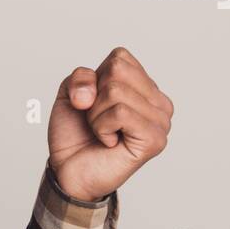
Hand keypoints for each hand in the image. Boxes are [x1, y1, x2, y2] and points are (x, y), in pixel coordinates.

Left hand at [47, 47, 172, 201]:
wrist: (68, 170)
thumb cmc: (75, 134)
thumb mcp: (70, 94)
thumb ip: (80, 76)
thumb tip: (91, 93)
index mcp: (145, 87)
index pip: (119, 58)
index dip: (94, 80)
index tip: (93, 104)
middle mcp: (159, 102)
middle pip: (117, 71)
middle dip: (94, 97)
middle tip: (96, 122)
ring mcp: (161, 122)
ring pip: (116, 92)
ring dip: (96, 115)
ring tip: (102, 133)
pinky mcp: (155, 140)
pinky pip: (120, 113)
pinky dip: (102, 127)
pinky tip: (108, 142)